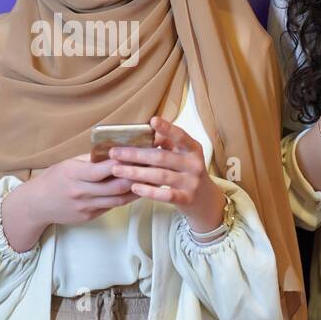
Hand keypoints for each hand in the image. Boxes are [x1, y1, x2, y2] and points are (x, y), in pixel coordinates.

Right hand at [15, 154, 139, 228]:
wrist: (37, 204)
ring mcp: (86, 207)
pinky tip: (135, 191)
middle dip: (135, 177)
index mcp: (74, 175)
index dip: (121, 163)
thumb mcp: (68, 164)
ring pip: (118, 199)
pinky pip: (111, 206)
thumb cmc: (53, 179)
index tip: (136, 154)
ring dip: (136, 190)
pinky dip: (124, 198)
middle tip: (151, 168)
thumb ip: (89, 160)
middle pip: (115, 186)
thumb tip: (113, 152)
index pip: (102, 170)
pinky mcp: (89, 216)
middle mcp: (81, 192)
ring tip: (150, 181)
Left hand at [108, 116, 224, 232]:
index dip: (167, 128)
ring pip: (161, 176)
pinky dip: (149, 191)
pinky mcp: (187, 199)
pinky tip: (134, 187)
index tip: (152, 120)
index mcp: (192, 149)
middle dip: (136, 155)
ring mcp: (191, 182)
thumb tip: (146, 134)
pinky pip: (165, 195)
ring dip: (136, 172)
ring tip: (117, 170)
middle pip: (162, 157)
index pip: (180, 136)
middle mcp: (194, 164)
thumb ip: (167, 144)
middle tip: (115, 153)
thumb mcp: (182, 155)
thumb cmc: (187, 172)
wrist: (205, 199)